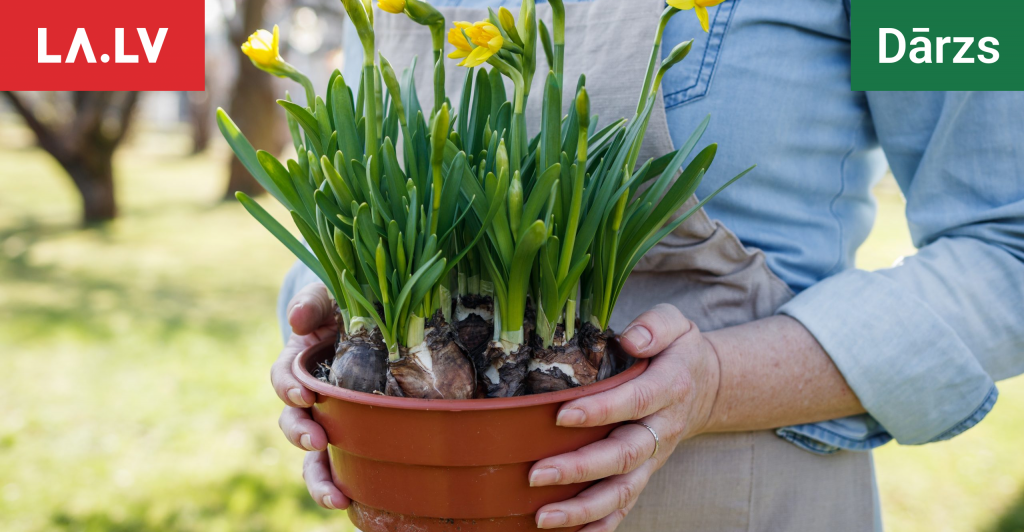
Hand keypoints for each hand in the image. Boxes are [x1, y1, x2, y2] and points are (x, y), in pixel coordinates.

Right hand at [271, 282, 347, 510]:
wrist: (372, 317)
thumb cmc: (346, 303)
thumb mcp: (329, 295)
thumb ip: (312, 302)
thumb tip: (296, 318)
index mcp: (299, 362)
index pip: (283, 378)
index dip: (288, 388)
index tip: (304, 395)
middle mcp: (310, 395)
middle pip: (292, 422)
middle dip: (300, 435)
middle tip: (316, 441)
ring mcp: (331, 417)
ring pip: (313, 455)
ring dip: (319, 478)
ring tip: (336, 497)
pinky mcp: (355, 432)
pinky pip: (345, 462)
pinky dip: (346, 484)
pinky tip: (357, 502)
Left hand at [527, 304, 720, 530]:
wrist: (704, 385)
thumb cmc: (676, 350)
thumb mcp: (675, 323)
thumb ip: (655, 326)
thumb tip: (630, 339)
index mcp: (670, 387)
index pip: (636, 401)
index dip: (601, 411)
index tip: (562, 415)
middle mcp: (663, 428)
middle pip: (625, 454)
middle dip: (580, 467)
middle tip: (537, 473)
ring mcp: (654, 457)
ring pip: (623, 490)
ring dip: (583, 508)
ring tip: (543, 517)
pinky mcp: (644, 474)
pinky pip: (626, 506)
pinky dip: (601, 526)